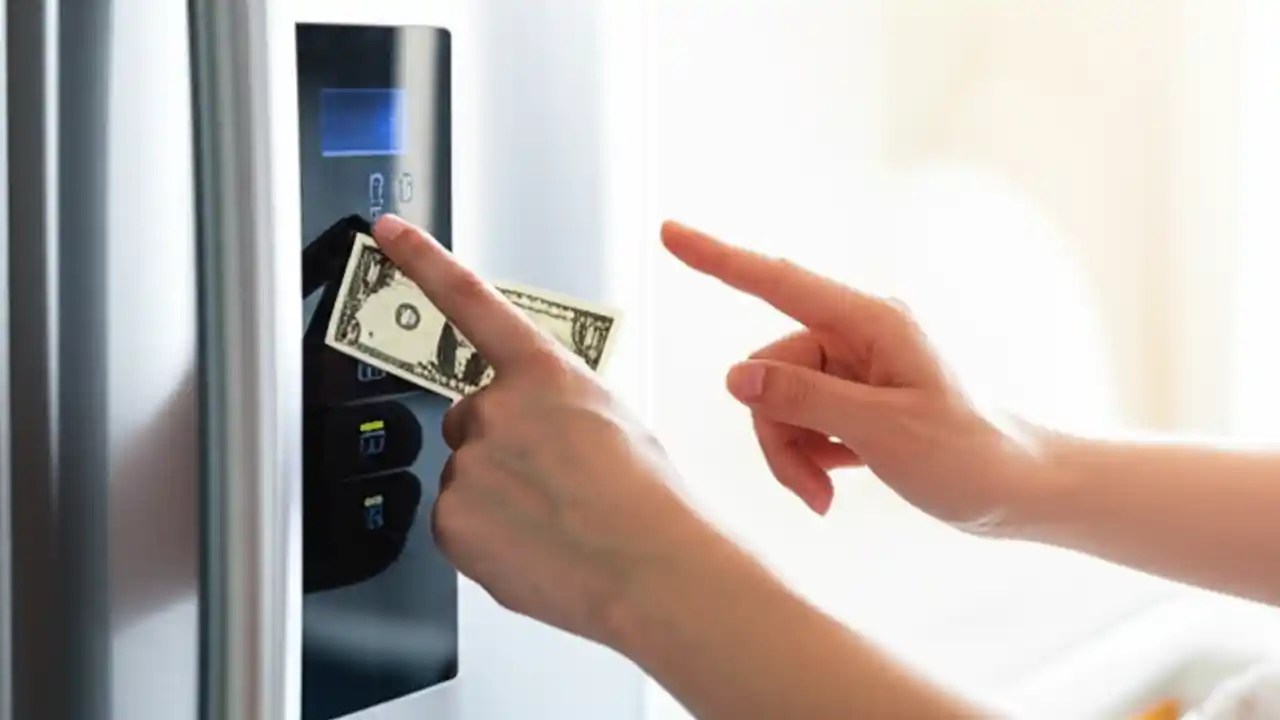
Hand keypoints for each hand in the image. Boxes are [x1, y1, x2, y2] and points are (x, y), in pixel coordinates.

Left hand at [371, 214, 712, 643]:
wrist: (652, 567)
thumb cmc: (648, 498)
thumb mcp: (613, 418)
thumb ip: (557, 405)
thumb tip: (539, 428)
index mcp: (542, 373)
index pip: (470, 301)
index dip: (423, 260)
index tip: (387, 230)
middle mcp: (495, 409)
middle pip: (469, 416)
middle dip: (499, 443)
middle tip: (551, 479)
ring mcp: (468, 465)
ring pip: (467, 474)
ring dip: (496, 494)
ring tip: (553, 519)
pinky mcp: (451, 521)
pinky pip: (457, 522)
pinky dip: (486, 535)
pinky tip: (531, 544)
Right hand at [662, 221, 1051, 531]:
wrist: (1016, 490)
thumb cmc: (966, 455)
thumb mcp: (882, 430)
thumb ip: (805, 399)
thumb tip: (736, 377)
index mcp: (870, 323)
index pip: (778, 283)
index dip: (718, 258)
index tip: (669, 233)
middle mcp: (856, 336)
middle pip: (770, 370)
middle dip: (776, 431)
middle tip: (810, 486)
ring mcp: (853, 369)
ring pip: (779, 401)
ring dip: (791, 453)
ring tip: (825, 495)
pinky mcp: (854, 400)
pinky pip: (800, 419)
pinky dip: (806, 457)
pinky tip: (835, 487)